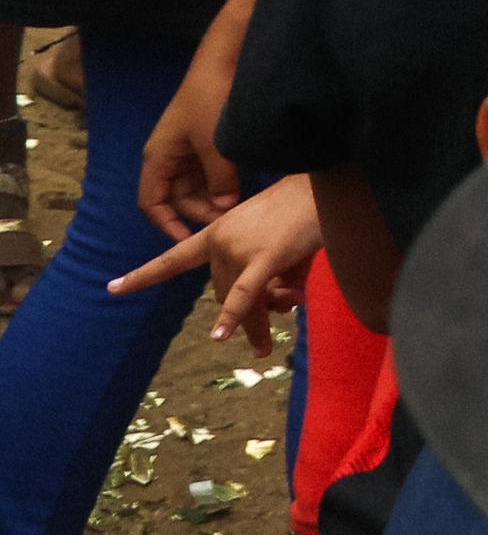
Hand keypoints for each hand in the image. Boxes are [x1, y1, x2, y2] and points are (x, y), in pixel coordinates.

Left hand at [114, 175, 317, 352]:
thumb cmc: (306, 211)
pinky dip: (234, 317)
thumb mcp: (280, 246)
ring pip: (242, 301)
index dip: (142, 276)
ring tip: (263, 350)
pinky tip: (221, 337)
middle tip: (260, 344)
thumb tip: (281, 306)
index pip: (173, 259)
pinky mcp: (266, 257)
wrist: (328, 184)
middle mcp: (221, 242)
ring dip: (256, 326)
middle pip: (223, 293)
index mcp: (218, 232)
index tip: (112, 288)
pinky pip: (246, 294)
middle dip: (244, 320)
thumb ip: (275, 278)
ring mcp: (240, 249)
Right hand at [140, 36, 243, 237]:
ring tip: (238, 210)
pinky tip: (244, 191)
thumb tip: (225, 209)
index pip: (153, 203)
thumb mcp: (216, 145)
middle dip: (200, 212)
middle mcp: (170, 157)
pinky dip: (224, 184)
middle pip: (179, 199)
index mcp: (159, 158)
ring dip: (215, 199)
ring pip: (198, 188)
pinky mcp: (208, 144)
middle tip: (228, 222)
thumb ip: (221, 180)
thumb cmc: (212, 99)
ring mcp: (189, 151)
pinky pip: (211, 174)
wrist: (227, 61)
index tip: (187, 240)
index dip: (166, 224)